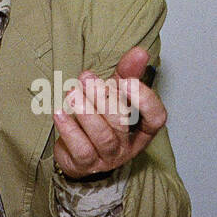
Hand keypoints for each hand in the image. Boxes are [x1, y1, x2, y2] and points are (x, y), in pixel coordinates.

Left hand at [52, 46, 167, 178]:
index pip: (156, 117)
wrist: (78, 152)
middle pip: (122, 122)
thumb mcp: (116, 93)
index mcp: (143, 127)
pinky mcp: (87, 164)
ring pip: (102, 136)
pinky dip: (70, 130)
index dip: (144, 100)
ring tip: (72, 93)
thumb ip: (128, 73)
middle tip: (86, 78)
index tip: (126, 81)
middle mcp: (129, 144)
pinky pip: (81, 149)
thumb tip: (140, 52)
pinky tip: (60, 113)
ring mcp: (108, 157)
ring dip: (86, 112)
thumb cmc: (102, 118)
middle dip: (104, 97)